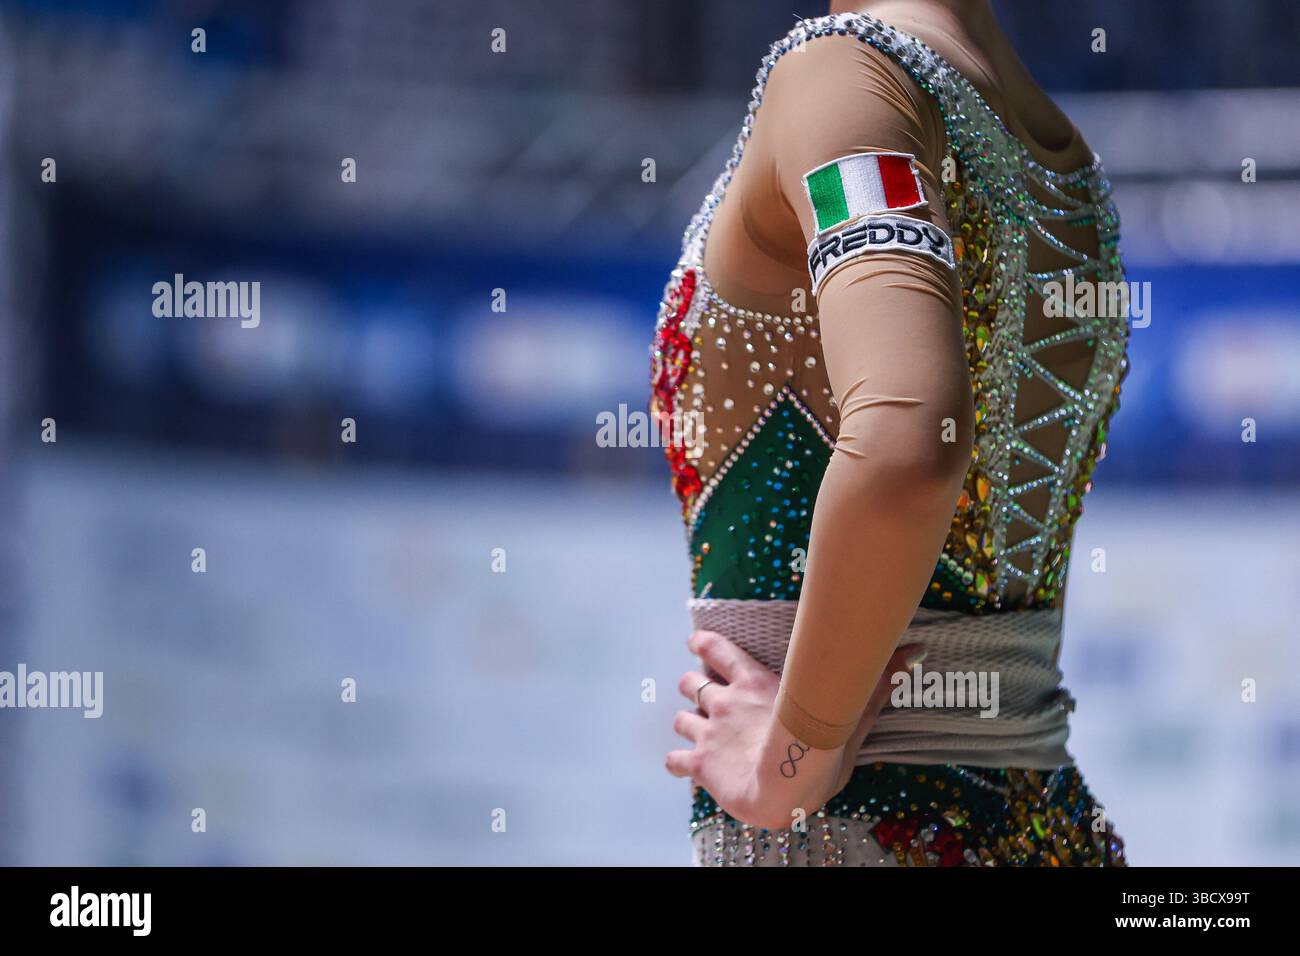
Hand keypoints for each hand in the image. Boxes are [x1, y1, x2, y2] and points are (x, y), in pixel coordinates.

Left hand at [665, 629, 922, 829]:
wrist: (785, 788)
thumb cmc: (819, 750)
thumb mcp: (850, 714)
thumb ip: (877, 682)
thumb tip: (914, 650)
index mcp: (754, 684)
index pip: (717, 650)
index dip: (703, 644)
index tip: (696, 643)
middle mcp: (725, 703)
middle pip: (690, 682)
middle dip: (693, 686)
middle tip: (703, 695)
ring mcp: (708, 733)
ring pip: (680, 717)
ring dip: (686, 722)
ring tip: (696, 732)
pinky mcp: (699, 765)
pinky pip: (674, 760)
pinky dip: (677, 762)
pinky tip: (686, 767)